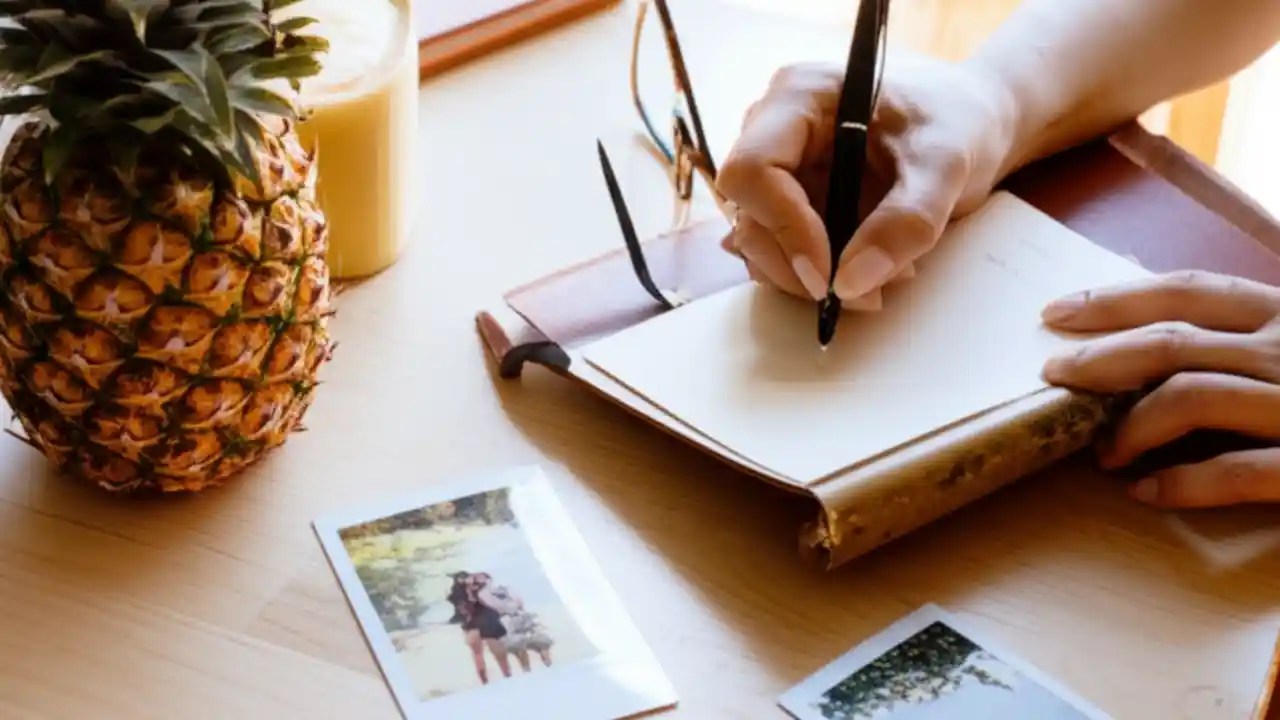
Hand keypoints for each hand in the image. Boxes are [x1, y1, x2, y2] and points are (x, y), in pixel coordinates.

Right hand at [714, 54, 1017, 309]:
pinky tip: (866, 270)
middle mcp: (773, 130)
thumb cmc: (956, 121)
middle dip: (798, 267)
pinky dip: (816, 274)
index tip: (828, 277)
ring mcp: (777, 168)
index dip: (783, 228)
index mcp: (799, 97)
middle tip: (865, 295)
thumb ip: (906, 221)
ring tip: (881, 279)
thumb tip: (851, 284)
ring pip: (758, 242)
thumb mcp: (946, 166)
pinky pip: (779, 250)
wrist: (971, 122)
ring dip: (809, 277)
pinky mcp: (788, 200)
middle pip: (749, 215)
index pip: (753, 170)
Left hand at [1040, 270, 1279, 508]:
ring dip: (1131, 426)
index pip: (1187, 292)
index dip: (1116, 300)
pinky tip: (1145, 492)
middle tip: (1052, 376)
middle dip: (1099, 359)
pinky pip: (1236, 472)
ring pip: (1191, 398)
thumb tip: (1141, 347)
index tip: (1054, 312)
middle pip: (1173, 342)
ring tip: (1100, 453)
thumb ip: (1239, 341)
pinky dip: (1182, 482)